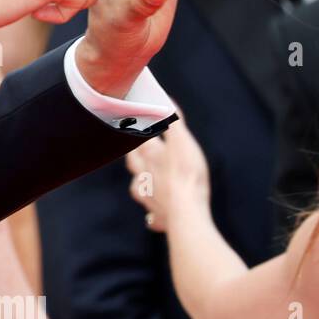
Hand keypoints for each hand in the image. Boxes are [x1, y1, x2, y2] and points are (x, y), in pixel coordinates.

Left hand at [125, 112, 209, 231]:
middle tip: (133, 149)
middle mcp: (143, 177)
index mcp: (149, 156)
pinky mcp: (158, 218)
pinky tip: (153, 218)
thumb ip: (174, 122)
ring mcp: (149, 198)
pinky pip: (152, 217)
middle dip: (134, 155)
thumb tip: (165, 100)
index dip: (135, 130)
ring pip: (138, 188)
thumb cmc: (186, 175)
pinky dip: (153, 215)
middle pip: (134, 163)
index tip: (132, 122)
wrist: (186, 212)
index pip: (137, 139)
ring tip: (142, 180)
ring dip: (140, 183)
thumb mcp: (183, 142)